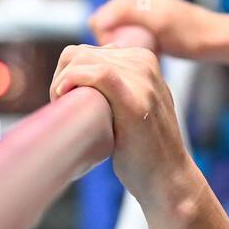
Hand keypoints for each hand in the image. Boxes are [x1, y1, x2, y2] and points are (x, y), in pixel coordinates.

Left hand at [49, 42, 194, 208]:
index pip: (87, 50)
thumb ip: (122, 82)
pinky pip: (95, 74)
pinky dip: (71, 82)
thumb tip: (86, 66)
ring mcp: (141, 79)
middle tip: (63, 109)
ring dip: (61, 84)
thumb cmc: (145, 149)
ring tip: (67, 111)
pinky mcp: (134, 99)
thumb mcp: (138, 102)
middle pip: (78, 53)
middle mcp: (144, 62)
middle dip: (60, 79)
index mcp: (144, 59)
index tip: (67, 101)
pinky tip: (66, 101)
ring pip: (81, 59)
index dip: (66, 74)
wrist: (167, 178)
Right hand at [88, 0, 220, 59]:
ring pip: (114, 38)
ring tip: (142, 57)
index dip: (106, 41)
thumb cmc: (189, 33)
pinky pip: (126, 41)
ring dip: (123, 49)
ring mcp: (137, 14)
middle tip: (135, 58)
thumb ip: (129, 15)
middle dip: (114, 45)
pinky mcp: (143, 27)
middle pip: (104, 30)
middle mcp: (131, 0)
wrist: (212, 39)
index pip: (99, 21)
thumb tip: (98, 21)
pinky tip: (147, 55)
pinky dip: (131, 50)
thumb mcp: (159, 21)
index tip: (125, 54)